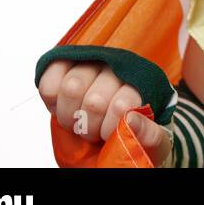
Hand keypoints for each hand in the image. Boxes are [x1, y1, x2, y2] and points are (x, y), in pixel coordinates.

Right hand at [38, 59, 172, 166]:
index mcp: (142, 83)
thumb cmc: (138, 132)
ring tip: (78, 122)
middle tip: (94, 132)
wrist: (119, 123)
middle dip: (90, 127)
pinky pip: (49, 81)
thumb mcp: (154, 140)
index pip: (122, 105)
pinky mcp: (63, 66)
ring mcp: (89, 64)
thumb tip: (132, 119)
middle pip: (94, 101)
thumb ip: (150, 134)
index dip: (110, 127)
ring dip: (71, 116)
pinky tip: (61, 107)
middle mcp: (116, 67)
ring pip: (71, 88)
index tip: (112, 134)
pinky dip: (52, 101)